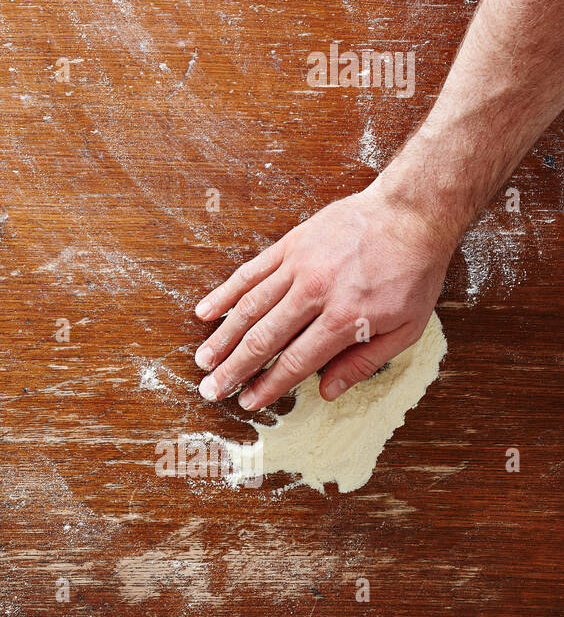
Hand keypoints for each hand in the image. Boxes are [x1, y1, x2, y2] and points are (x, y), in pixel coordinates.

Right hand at [192, 182, 458, 409]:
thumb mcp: (406, 328)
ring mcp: (298, 266)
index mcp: (344, 318)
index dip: (269, 385)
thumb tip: (328, 392)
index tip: (248, 402)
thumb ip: (364, 362)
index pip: (295, 361)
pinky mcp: (290, 245)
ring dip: (223, 337)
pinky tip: (206, 312)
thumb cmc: (412, 274)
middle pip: (263, 339)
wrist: (410, 214)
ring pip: (250, 307)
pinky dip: (225, 294)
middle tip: (211, 389)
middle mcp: (314, 293)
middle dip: (234, 369)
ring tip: (203, 359)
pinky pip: (250, 272)